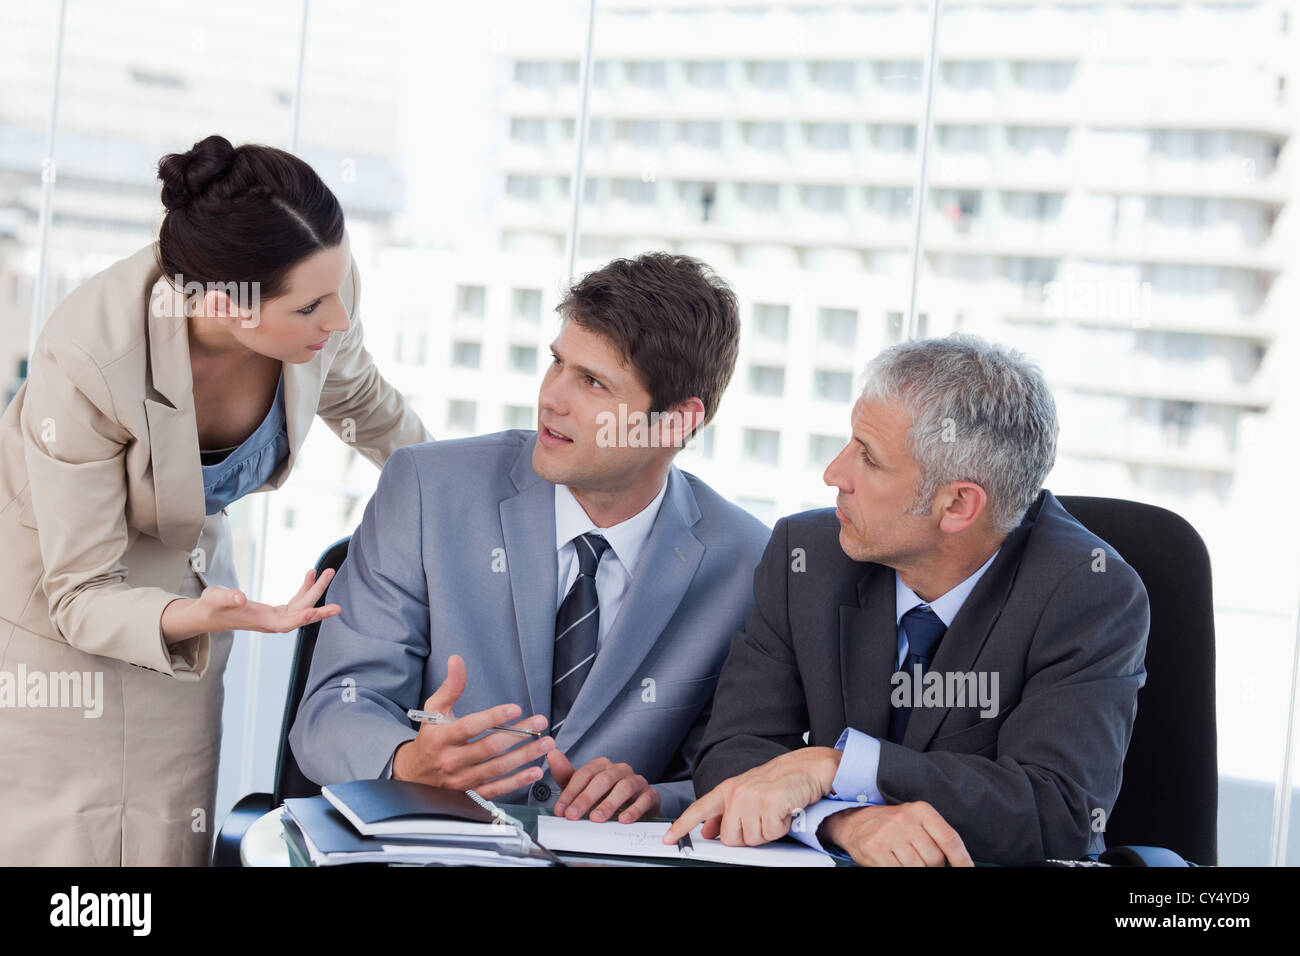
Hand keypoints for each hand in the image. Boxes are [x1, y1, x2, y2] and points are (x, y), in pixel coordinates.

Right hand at [161, 566, 341, 640]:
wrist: (207, 615)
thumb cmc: (211, 606)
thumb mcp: (216, 598)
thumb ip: (228, 597)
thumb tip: (241, 597)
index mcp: (261, 621)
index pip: (286, 623)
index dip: (301, 618)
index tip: (316, 610)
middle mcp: (272, 622)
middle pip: (301, 613)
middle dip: (318, 599)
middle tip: (333, 582)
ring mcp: (274, 617)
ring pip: (301, 606)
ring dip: (315, 590)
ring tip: (327, 572)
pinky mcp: (274, 612)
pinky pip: (295, 602)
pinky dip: (304, 589)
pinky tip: (310, 576)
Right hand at [392, 655, 554, 799]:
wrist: (414, 774)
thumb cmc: (430, 737)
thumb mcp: (434, 710)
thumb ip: (450, 686)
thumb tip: (457, 660)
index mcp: (442, 737)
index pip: (470, 727)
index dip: (493, 718)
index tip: (515, 709)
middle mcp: (452, 760)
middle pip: (489, 747)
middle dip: (518, 734)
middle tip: (540, 722)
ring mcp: (462, 779)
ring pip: (497, 768)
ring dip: (525, 756)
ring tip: (545, 744)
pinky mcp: (470, 794)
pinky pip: (497, 789)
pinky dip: (517, 782)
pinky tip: (535, 771)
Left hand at [548, 752, 659, 822]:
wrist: (635, 807)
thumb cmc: (606, 796)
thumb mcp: (583, 788)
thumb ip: (567, 775)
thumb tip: (552, 754)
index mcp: (602, 765)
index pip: (584, 774)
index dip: (571, 792)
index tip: (561, 810)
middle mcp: (620, 770)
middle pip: (602, 780)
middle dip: (585, 798)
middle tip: (573, 815)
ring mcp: (636, 781)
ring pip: (623, 787)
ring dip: (608, 804)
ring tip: (596, 818)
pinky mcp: (650, 794)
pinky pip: (644, 799)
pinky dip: (634, 809)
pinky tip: (624, 819)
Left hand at [662, 747, 841, 846]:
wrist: (808, 767)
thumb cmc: (780, 783)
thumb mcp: (748, 794)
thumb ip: (727, 813)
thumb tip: (710, 831)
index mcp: (728, 789)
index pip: (699, 809)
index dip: (682, 826)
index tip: (668, 839)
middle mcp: (736, 792)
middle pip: (731, 839)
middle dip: (749, 836)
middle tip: (764, 819)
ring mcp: (751, 797)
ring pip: (752, 839)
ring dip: (767, 832)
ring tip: (776, 813)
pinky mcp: (769, 803)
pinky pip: (770, 834)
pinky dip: (781, 828)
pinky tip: (785, 812)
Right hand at [822, 801, 972, 866]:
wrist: (855, 823)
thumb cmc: (893, 826)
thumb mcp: (916, 821)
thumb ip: (936, 837)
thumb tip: (959, 863)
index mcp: (921, 810)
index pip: (950, 839)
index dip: (962, 860)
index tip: (968, 870)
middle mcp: (905, 820)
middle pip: (935, 858)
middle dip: (932, 865)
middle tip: (920, 859)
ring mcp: (889, 835)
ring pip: (918, 868)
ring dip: (915, 869)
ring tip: (905, 860)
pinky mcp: (875, 849)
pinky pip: (898, 871)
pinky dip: (899, 870)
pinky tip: (894, 863)